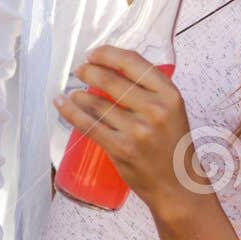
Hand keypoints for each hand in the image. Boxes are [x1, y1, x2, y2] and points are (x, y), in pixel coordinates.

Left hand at [54, 45, 196, 211]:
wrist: (178, 185)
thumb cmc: (173, 146)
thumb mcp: (172, 111)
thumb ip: (150, 91)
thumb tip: (114, 69)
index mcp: (170, 95)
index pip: (133, 63)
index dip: (108, 54)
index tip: (94, 54)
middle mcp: (155, 109)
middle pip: (111, 80)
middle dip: (89, 70)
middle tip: (80, 70)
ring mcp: (137, 130)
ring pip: (96, 103)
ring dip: (78, 94)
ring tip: (73, 93)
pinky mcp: (121, 148)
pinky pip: (88, 125)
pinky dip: (71, 112)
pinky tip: (62, 104)